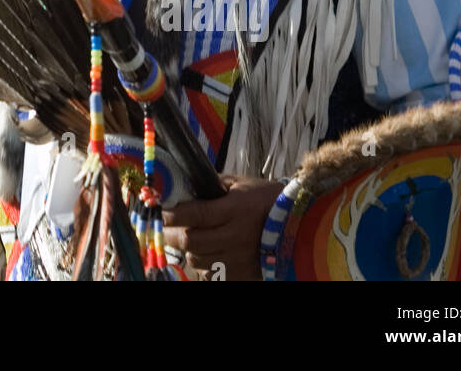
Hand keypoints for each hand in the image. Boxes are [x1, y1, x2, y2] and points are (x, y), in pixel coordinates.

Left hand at [162, 175, 283, 279]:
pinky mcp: (243, 275)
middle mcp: (235, 236)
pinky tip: (204, 254)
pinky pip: (212, 275)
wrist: (300, 227)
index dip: (172, 214)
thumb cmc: (267, 200)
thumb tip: (183, 185)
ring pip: (198, 260)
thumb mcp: (240, 185)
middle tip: (164, 227)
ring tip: (183, 239)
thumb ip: (212, 185)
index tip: (161, 210)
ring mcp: (239, 259)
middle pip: (191, 241)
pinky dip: (203, 266)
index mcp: (235, 210)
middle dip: (171, 234)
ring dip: (186, 250)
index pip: (195, 214)